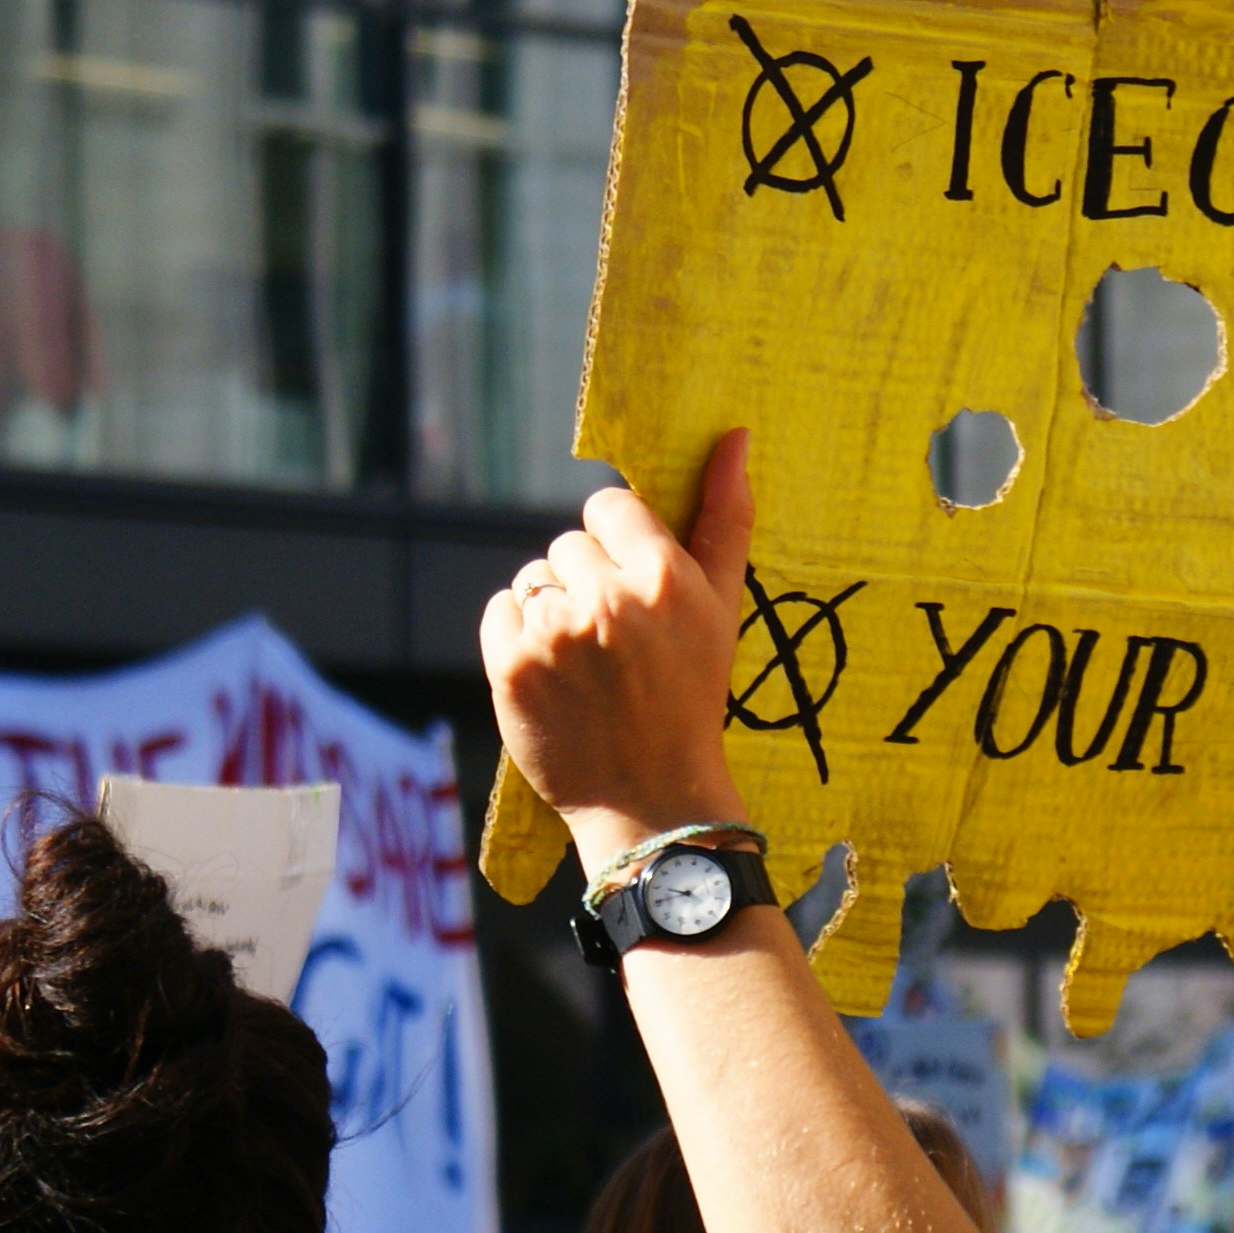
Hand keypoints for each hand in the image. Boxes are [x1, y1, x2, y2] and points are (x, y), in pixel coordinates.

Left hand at [481, 429, 756, 859]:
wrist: (651, 797)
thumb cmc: (691, 695)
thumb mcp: (722, 607)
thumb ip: (725, 517)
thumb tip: (733, 435)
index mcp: (664, 579)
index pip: (609, 505)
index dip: (617, 543)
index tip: (631, 587)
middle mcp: (608, 601)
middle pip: (569, 544)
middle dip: (586, 581)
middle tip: (614, 641)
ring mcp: (555, 634)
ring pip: (534, 578)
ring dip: (552, 609)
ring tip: (585, 662)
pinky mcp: (511, 665)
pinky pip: (500, 611)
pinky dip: (517, 636)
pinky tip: (552, 673)